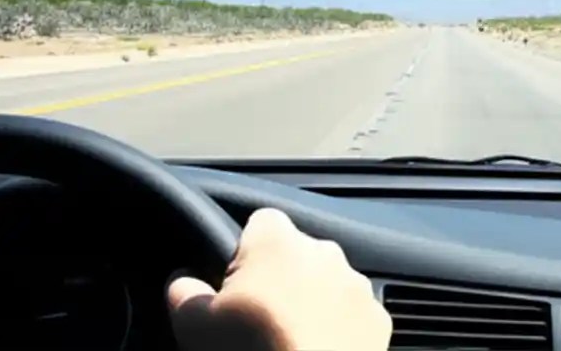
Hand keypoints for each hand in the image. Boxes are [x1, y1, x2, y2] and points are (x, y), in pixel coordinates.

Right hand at [167, 207, 391, 350]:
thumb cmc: (253, 350)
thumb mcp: (193, 324)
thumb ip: (182, 290)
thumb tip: (182, 281)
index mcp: (278, 242)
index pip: (259, 221)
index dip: (243, 251)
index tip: (234, 286)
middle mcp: (324, 252)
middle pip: (295, 253)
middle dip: (280, 278)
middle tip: (259, 319)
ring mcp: (357, 286)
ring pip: (327, 283)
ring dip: (312, 302)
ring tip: (290, 339)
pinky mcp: (379, 320)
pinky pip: (352, 314)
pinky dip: (339, 329)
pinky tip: (319, 350)